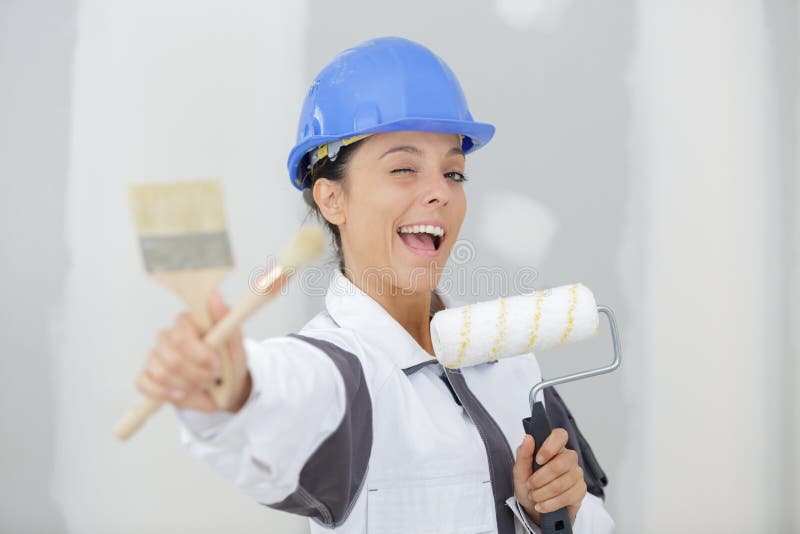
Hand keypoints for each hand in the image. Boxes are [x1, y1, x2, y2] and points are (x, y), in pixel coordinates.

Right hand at [136, 291, 250, 412]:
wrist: (225, 386)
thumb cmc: (229, 361)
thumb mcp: (235, 344)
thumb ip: (224, 320)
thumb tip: (215, 296)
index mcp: (187, 322)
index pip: (182, 337)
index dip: (199, 355)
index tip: (216, 365)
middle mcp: (167, 336)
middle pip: (172, 359)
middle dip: (196, 375)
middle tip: (212, 378)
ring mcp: (155, 355)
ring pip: (161, 373)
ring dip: (186, 386)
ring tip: (202, 385)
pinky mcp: (147, 375)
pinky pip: (145, 383)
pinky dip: (166, 393)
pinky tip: (182, 393)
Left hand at [512, 429, 585, 525]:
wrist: (534, 508)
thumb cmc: (528, 485)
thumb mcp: (520, 471)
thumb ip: (523, 454)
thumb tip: (528, 438)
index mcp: (554, 447)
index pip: (560, 435)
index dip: (549, 447)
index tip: (538, 460)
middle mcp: (568, 458)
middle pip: (561, 463)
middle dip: (541, 478)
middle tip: (530, 485)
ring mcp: (577, 474)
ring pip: (562, 483)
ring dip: (543, 493)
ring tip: (534, 496)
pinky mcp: (580, 490)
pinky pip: (568, 497)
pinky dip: (551, 503)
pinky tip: (542, 505)